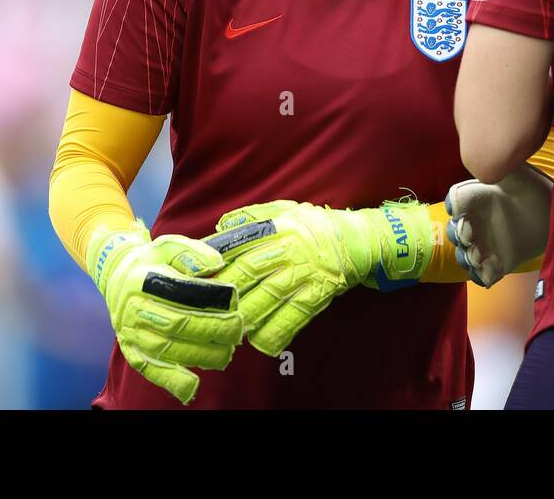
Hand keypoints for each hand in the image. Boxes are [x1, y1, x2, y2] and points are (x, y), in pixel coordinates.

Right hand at [87, 220, 242, 404]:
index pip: (180, 291)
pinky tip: (192, 387)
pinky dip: (170, 379)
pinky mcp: (129, 348)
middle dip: (212, 328)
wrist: (115, 274)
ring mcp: (130, 331)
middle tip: (238, 330)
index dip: (209, 298)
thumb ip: (193, 252)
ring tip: (227, 354)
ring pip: (167, 349)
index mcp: (143, 278)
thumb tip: (217, 264)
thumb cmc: (151, 260)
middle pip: (177, 323)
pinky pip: (149, 368)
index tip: (234, 301)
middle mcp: (133, 307)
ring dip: (200, 355)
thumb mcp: (168, 245)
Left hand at [207, 199, 431, 355]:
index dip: (214, 260)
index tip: (196, 276)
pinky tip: (259, 343)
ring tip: (225, 330)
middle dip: (223, 293)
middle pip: (247, 272)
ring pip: (266, 297)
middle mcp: (287, 249)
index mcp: (276, 227)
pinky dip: (276, 331)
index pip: (238, 243)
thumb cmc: (315, 226)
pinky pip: (293, 316)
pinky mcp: (317, 294)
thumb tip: (221, 225)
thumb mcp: (285, 209)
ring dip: (244, 316)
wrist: (357, 241)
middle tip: (203, 309)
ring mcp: (303, 273)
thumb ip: (252, 216)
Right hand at [444, 167, 551, 287]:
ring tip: (476, 255)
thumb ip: (499, 168)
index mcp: (475, 200)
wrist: (552, 210)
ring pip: (465, 256)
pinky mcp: (500, 263)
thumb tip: (485, 164)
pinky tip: (489, 271)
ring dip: (467, 257)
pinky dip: (482, 275)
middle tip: (468, 233)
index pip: (455, 202)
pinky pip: (483, 275)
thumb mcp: (516, 173)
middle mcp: (476, 223)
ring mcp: (486, 245)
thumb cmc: (533, 187)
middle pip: (455, 232)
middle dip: (457, 234)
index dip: (454, 206)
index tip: (458, 208)